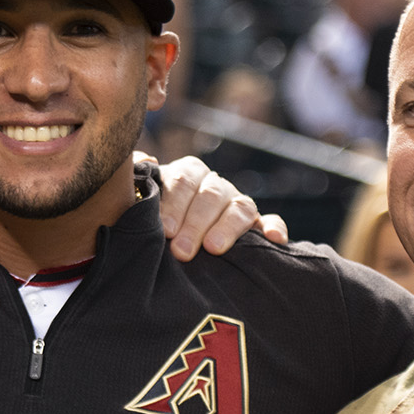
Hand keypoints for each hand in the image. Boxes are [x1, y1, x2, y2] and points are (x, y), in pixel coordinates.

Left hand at [148, 153, 287, 259]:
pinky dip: (275, 227)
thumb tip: (147, 161)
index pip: (185, 180)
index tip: (166, 230)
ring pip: (240, 207)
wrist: (170, 241)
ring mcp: (237, 203)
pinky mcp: (256, 224)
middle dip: (196, 224)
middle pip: (211, 195)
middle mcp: (215, 185)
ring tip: (214, 248)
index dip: (176, 204)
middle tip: (182, 251)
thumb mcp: (139, 196)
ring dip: (228, 227)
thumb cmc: (151, 217)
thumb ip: (138, 177)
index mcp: (188, 173)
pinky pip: (270, 221)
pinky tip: (275, 239)